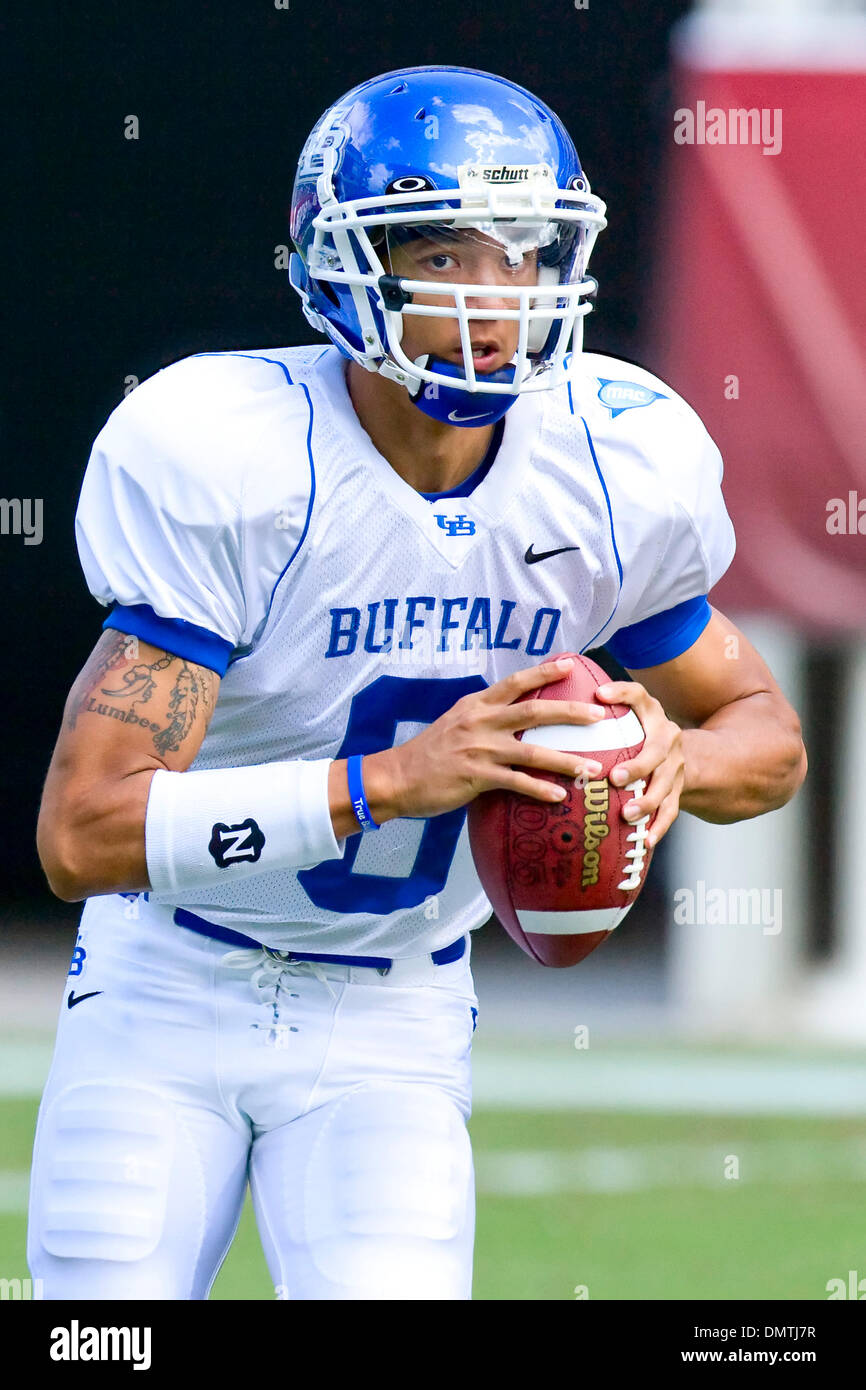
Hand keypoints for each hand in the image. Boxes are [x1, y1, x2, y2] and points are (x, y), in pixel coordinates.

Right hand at [364, 657, 609, 822]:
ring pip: (532, 752)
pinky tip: (560, 796)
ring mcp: (479, 750)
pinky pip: (516, 783)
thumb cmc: (429, 753)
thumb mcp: (455, 723)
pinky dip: (540, 789)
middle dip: (570, 712)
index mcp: (476, 705)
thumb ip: (484, 717)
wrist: (397, 777)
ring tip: (594, 768)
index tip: (570, 663)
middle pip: (534, 712)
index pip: (515, 682)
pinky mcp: (475, 777)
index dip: (544, 672)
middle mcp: (480, 722)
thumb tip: (514, 716)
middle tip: (600, 716)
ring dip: (566, 760)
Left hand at [594, 680, 684, 848]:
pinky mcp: (679, 788)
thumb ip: (596, 711)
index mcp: (650, 712)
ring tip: (626, 814)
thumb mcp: (625, 715)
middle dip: (638, 765)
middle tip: (615, 778)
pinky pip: (671, 810)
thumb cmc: (637, 734)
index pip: (638, 695)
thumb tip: (547, 692)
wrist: (683, 753)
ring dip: (647, 801)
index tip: (599, 694)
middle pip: (657, 749)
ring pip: (665, 784)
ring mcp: (676, 764)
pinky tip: (645, 840)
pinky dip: (659, 826)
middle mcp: (667, 735)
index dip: (621, 693)